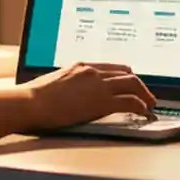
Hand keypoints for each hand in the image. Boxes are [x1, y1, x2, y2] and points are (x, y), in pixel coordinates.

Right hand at [22, 63, 155, 130]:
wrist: (30, 102)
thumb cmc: (34, 97)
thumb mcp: (55, 82)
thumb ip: (69, 84)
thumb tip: (72, 93)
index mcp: (81, 66)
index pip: (112, 68)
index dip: (125, 77)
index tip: (131, 84)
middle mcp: (93, 72)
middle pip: (126, 74)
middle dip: (139, 85)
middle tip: (146, 96)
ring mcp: (98, 85)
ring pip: (132, 85)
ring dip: (145, 95)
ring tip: (149, 105)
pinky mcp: (101, 101)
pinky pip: (130, 101)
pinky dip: (140, 106)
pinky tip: (142, 113)